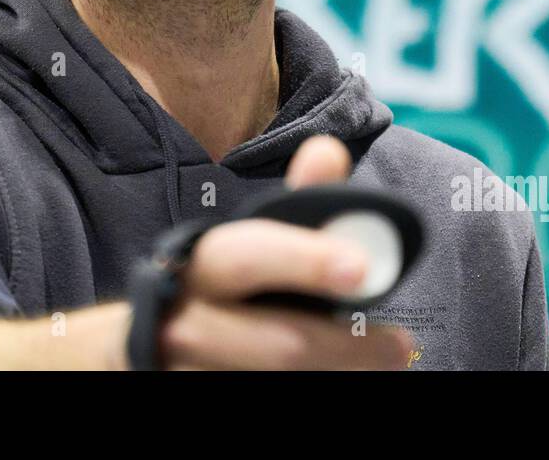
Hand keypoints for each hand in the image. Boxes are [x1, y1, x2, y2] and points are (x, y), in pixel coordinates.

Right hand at [152, 134, 414, 369]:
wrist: (148, 350)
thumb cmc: (221, 290)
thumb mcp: (249, 245)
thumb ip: (294, 208)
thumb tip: (327, 150)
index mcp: (198, 265)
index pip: (246, 256)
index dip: (303, 260)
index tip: (360, 267)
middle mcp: (185, 321)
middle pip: (276, 343)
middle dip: (344, 346)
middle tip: (399, 346)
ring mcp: (186, 371)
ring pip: (275, 380)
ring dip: (334, 373)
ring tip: (379, 364)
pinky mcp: (193, 395)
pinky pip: (257, 398)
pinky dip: (308, 389)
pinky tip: (332, 380)